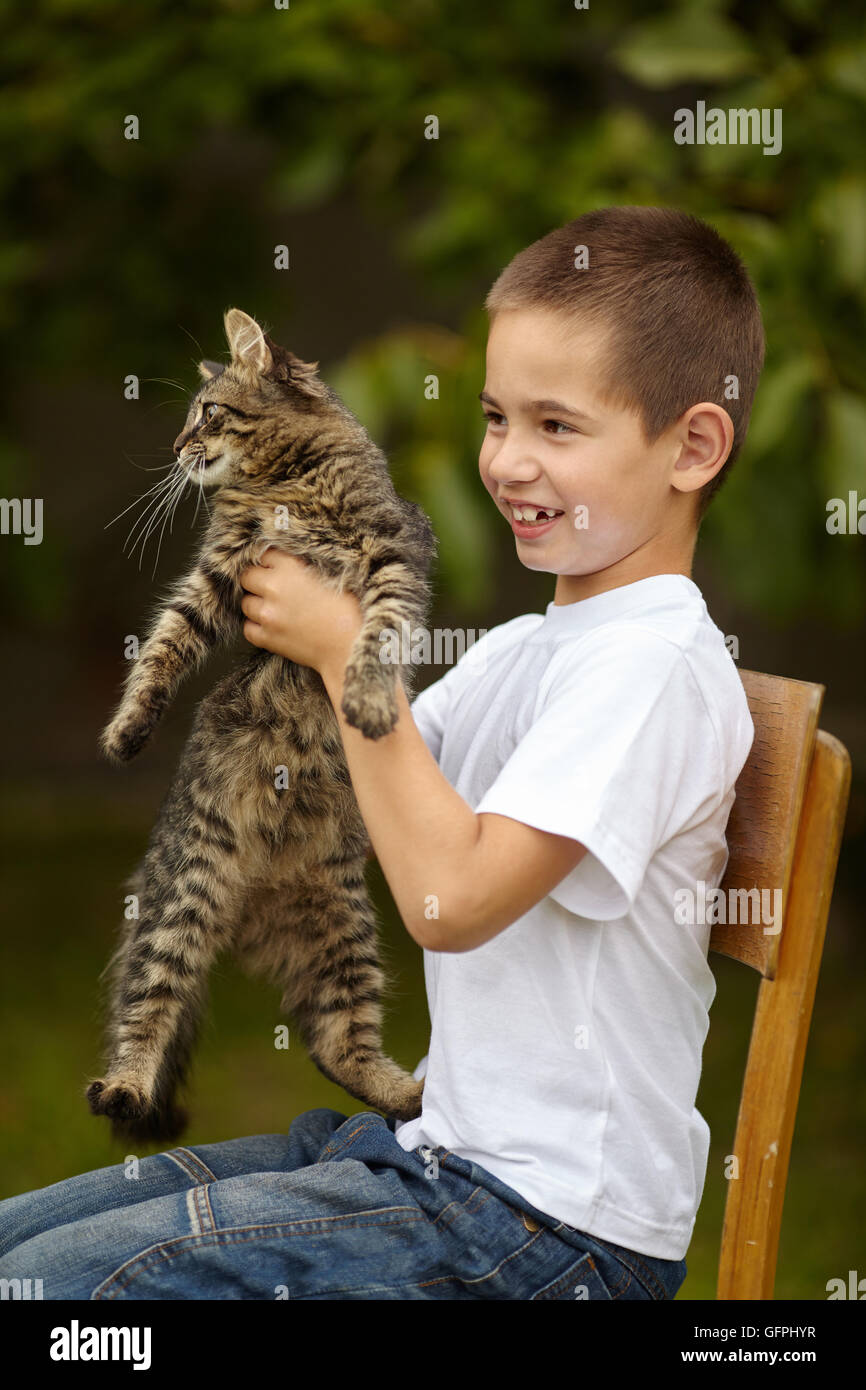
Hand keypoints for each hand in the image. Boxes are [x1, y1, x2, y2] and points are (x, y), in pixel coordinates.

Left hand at [239, 548, 361, 673]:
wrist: (350, 646)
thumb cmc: (349, 612)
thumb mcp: (332, 577)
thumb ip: (306, 568)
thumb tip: (295, 566)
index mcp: (291, 569)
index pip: (264, 554)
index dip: (271, 561)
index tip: (276, 567)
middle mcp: (274, 589)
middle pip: (248, 577)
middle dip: (257, 580)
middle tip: (271, 588)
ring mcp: (268, 615)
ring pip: (246, 603)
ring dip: (257, 604)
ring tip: (274, 609)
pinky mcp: (268, 638)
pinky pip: (248, 628)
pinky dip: (256, 627)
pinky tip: (271, 626)